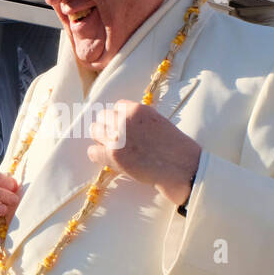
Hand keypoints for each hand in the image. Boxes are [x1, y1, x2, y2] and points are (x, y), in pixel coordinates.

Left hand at [86, 100, 200, 205]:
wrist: (181, 168)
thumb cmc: (174, 147)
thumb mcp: (157, 122)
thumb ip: (138, 119)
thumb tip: (120, 123)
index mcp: (137, 109)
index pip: (117, 107)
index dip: (120, 118)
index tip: (125, 129)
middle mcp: (124, 120)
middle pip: (102, 116)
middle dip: (108, 127)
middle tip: (116, 140)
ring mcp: (117, 137)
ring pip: (94, 131)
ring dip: (101, 139)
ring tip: (112, 149)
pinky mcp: (112, 155)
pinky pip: (92, 151)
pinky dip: (98, 156)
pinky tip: (110, 161)